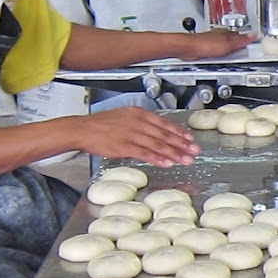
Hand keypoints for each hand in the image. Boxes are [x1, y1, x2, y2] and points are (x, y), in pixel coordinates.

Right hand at [78, 108, 199, 167]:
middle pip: (165, 134)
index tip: (190, 139)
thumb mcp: (124, 117)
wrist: (82, 129)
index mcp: (139, 114)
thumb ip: (141, 124)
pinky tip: (167, 163)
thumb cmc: (101, 125)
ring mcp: (131, 134)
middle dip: (182, 144)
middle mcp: (138, 122)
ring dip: (174, 153)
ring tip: (186, 160)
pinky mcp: (124, 146)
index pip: (164, 123)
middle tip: (195, 151)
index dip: (179, 132)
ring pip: (158, 145)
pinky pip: (145, 153)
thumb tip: (156, 133)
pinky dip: (158, 159)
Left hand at [187, 29, 253, 60]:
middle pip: (233, 41)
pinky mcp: (206, 49)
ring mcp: (212, 42)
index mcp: (227, 33)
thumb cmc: (205, 44)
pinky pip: (218, 52)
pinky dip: (221, 55)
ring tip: (234, 55)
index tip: (253, 44)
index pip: (241, 36)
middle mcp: (219, 36)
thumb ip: (241, 41)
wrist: (189, 49)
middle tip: (245, 50)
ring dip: (229, 50)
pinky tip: (221, 58)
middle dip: (238, 45)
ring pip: (225, 46)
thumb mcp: (229, 44)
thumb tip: (253, 35)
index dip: (247, 40)